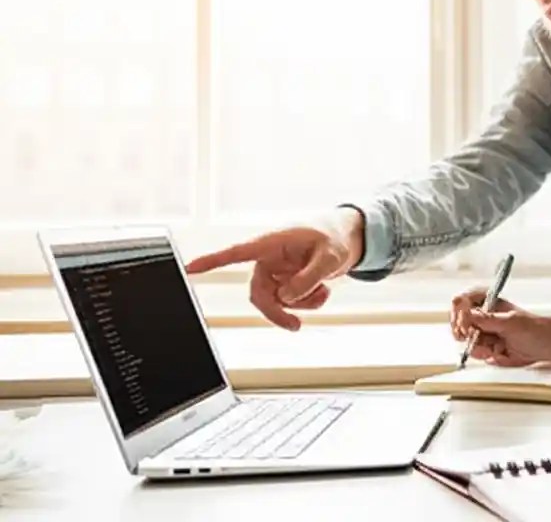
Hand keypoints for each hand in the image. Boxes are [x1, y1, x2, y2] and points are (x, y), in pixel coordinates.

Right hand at [184, 207, 365, 330]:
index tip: (189, 268)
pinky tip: (322, 289)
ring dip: (301, 304)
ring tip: (322, 290)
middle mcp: (269, 260)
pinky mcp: (286, 283)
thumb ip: (309, 277)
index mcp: (272, 243)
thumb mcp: (330, 257)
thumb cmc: (335, 237)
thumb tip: (287, 298)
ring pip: (277, 302)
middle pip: (258, 294)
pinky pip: (291, 303)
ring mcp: (277, 273)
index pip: (236, 253)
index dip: (212, 261)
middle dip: (277, 312)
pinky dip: (309, 302)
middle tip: (295, 326)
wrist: (347, 238)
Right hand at [451, 292, 550, 366]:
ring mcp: (483, 332)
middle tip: (475, 337)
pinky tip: (498, 352)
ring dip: (478, 346)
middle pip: (457, 322)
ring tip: (495, 346)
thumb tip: (469, 316)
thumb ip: (488, 320)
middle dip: (465, 333)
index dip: (459, 314)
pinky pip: (475, 353)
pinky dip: (485, 355)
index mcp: (487, 302)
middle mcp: (482, 316)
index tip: (466, 324)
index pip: (460, 302)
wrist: (547, 346)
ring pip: (464, 341)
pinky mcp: (486, 347)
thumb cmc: (536, 328)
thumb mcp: (511, 322)